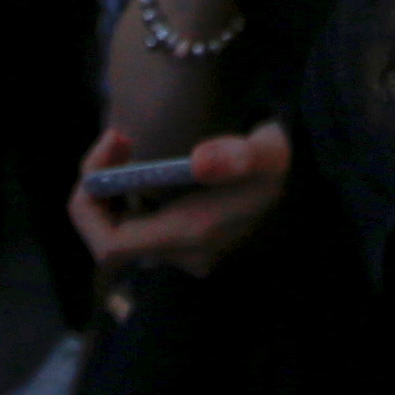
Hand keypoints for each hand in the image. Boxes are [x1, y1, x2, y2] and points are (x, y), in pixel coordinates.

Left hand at [68, 121, 291, 277]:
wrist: (304, 178)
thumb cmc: (281, 162)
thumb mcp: (267, 152)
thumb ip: (239, 156)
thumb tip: (200, 160)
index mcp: (189, 235)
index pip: (110, 247)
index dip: (90, 206)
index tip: (110, 153)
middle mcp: (180, 253)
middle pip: (109, 239)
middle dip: (98, 190)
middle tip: (116, 141)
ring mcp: (182, 250)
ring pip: (122, 231)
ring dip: (110, 191)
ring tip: (124, 144)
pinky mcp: (186, 240)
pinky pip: (138, 225)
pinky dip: (126, 195)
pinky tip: (141, 163)